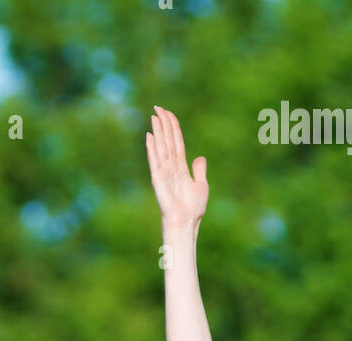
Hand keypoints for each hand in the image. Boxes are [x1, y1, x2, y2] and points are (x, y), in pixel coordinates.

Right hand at [145, 106, 208, 227]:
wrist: (186, 222)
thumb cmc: (193, 209)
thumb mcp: (201, 185)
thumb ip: (199, 170)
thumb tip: (199, 157)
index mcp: (180, 167)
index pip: (176, 142)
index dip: (173, 127)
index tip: (168, 113)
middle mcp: (170, 167)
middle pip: (167, 141)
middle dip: (163, 124)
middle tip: (158, 107)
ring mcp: (163, 173)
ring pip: (161, 147)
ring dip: (158, 131)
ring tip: (154, 116)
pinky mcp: (158, 180)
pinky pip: (155, 160)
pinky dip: (152, 148)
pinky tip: (149, 136)